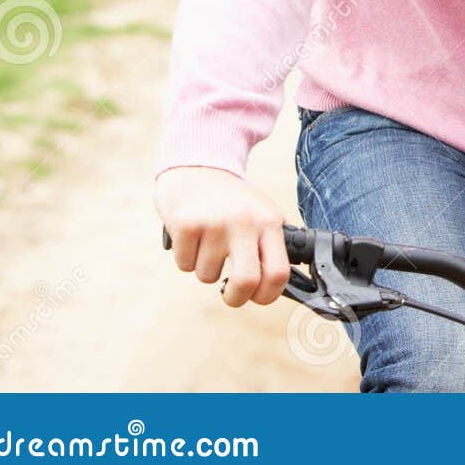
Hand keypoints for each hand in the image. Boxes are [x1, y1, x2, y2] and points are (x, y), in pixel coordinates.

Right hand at [154, 166, 290, 307]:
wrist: (198, 167)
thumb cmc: (231, 200)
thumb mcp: (261, 214)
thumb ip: (269, 244)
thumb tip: (274, 285)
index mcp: (269, 222)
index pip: (279, 272)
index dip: (269, 295)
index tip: (258, 297)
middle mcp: (245, 222)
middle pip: (246, 281)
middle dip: (236, 298)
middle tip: (229, 294)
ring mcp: (215, 223)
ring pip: (208, 276)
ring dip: (205, 268)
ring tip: (208, 242)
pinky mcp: (187, 225)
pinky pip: (185, 264)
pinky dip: (186, 258)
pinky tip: (192, 236)